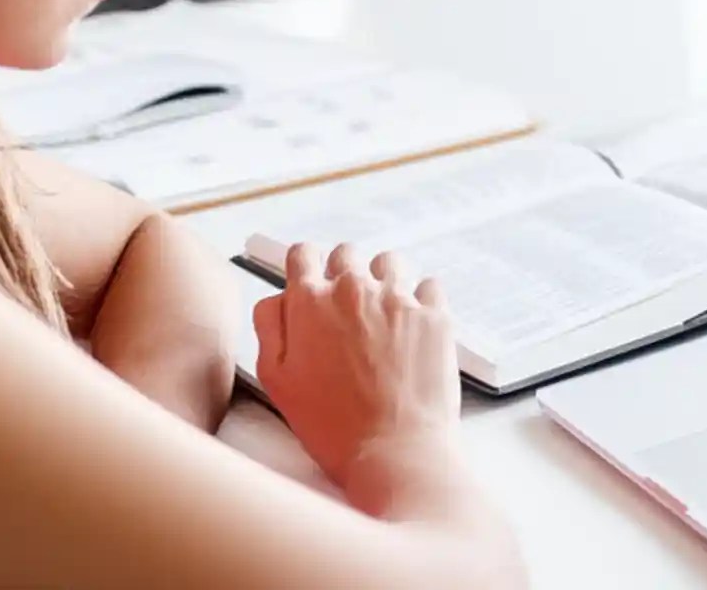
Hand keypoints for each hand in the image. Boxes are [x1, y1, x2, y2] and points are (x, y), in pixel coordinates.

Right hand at [252, 243, 460, 489]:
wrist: (393, 453)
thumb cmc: (332, 426)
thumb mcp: (276, 380)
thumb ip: (271, 327)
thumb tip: (280, 298)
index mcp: (310, 302)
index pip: (302, 253)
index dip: (305, 267)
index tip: (313, 282)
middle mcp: (354, 289)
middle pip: (346, 254)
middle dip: (343, 274)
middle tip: (348, 312)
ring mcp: (399, 299)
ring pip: (389, 262)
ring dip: (383, 281)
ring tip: (384, 317)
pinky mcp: (435, 315)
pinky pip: (429, 285)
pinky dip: (422, 299)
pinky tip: (414, 326)